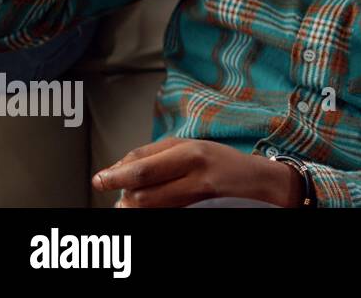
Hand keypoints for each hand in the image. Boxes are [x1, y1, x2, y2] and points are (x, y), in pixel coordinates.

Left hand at [93, 137, 302, 207]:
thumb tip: (117, 167)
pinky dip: (152, 211)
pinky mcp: (202, 210)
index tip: (99, 180)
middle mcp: (196, 175)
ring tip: (134, 201)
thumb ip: (154, 153)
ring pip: (150, 208)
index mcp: (191, 152)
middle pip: (142, 193)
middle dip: (124, 196)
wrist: (261, 183)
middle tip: (120, 194)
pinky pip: (166, 213)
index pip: (141, 169)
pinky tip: (154, 206)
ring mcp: (200, 197)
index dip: (114, 176)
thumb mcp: (191, 147)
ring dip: (135, 206)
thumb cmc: (223, 162)